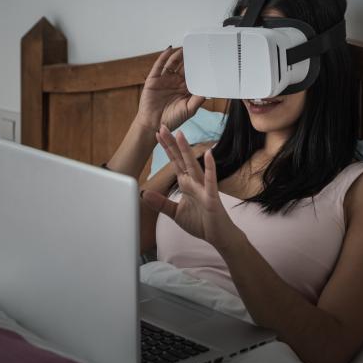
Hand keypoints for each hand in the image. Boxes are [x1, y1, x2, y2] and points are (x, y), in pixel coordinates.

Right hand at [136, 47, 204, 132]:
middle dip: (190, 58)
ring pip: (172, 63)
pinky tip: (170, 50)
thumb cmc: (172, 119)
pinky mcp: (153, 79)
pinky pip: (159, 65)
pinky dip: (164, 56)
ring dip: (179, 55)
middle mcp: (175, 82)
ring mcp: (164, 80)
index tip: (206, 59)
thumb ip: (199, 99)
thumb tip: (208, 89)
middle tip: (197, 48)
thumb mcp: (189, 109)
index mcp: (184, 89)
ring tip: (185, 47)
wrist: (154, 125)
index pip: (193, 74)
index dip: (198, 67)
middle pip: (184, 66)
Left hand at [141, 125, 242, 251]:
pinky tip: (209, 155)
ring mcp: (204, 188)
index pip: (174, 162)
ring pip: (194, 166)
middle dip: (172, 144)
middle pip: (181, 159)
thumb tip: (144, 193)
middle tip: (163, 126)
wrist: (218, 236)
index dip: (166, 148)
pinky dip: (210, 168)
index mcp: (186, 184)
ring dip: (187, 151)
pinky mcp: (212, 197)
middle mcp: (195, 182)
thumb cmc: (201, 222)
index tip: (157, 134)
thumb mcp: (175, 213)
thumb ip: (160, 203)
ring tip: (180, 135)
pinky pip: (211, 181)